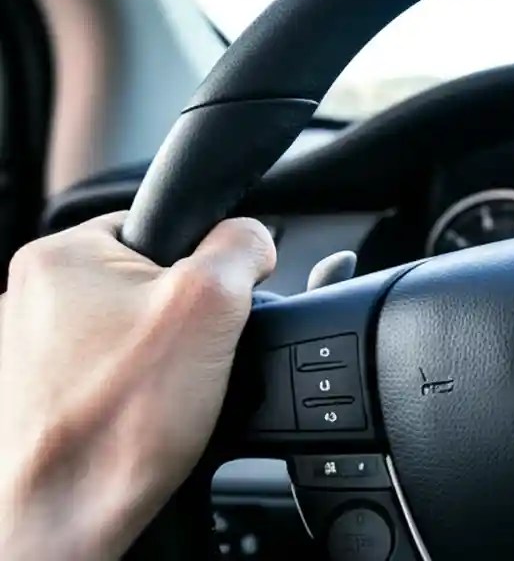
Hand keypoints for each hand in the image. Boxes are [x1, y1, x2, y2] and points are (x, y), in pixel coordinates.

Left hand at [0, 213, 274, 560]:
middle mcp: (29, 296)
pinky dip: (130, 395)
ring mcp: (27, 351)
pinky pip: (106, 377)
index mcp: (60, 256)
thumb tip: (252, 236)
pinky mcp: (36, 398)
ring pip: (128, 335)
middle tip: (189, 364)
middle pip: (147, 284)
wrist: (62, 521)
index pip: (161, 226)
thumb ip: (240, 248)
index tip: (210, 312)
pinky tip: (137, 420)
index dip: (206, 266)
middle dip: (181, 323)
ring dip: (157, 363)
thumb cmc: (118, 424)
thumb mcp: (212, 305)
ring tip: (160, 398)